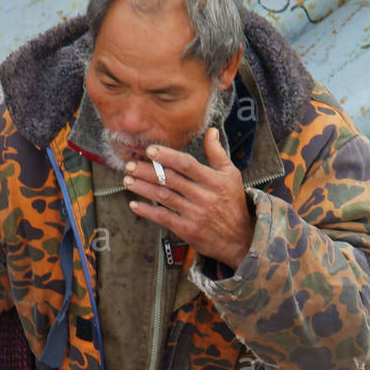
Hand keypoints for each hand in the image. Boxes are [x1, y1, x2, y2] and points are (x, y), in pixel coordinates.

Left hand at [123, 127, 254, 268]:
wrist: (241, 238)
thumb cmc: (233, 204)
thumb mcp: (231, 175)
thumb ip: (217, 153)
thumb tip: (210, 131)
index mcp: (214, 180)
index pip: (186, 164)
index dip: (167, 156)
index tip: (150, 150)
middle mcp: (204, 196)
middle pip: (170, 180)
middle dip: (147, 171)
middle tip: (130, 164)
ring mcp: (195, 214)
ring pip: (164, 197)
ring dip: (143, 188)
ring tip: (127, 180)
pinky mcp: (188, 230)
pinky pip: (163, 218)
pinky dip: (147, 211)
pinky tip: (134, 204)